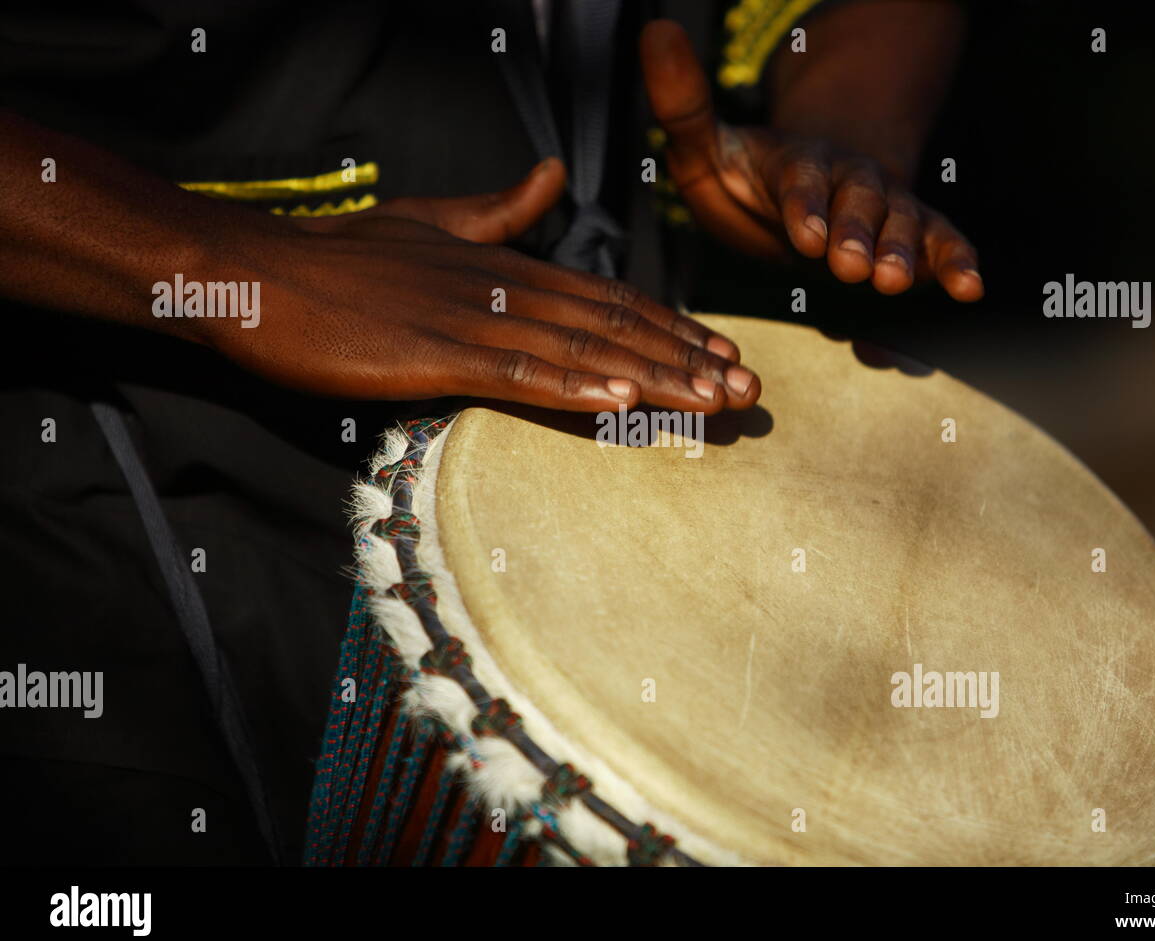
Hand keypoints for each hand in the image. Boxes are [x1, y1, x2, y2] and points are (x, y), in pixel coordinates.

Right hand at [202, 158, 759, 411]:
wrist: (258, 270)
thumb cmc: (341, 257)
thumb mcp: (430, 222)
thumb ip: (499, 208)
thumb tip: (551, 177)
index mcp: (507, 265)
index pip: (608, 298)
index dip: (672, 327)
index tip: (722, 352)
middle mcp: (505, 288)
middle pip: (616, 325)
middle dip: (689, 358)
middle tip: (749, 388)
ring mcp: (472, 320)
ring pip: (584, 350)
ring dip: (657, 377)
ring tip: (716, 401)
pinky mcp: (433, 353)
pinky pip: (518, 371)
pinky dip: (577, 385)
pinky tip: (625, 400)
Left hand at [639, 20, 981, 301]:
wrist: (809, 192)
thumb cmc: (751, 178)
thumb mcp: (705, 145)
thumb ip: (683, 105)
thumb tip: (657, 32)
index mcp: (796, 165)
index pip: (801, 182)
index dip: (804, 206)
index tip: (804, 234)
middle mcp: (847, 182)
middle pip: (858, 203)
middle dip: (858, 234)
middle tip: (855, 267)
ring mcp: (885, 206)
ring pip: (901, 223)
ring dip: (902, 252)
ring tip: (896, 281)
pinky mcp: (914, 232)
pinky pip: (941, 242)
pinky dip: (956, 263)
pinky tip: (969, 287)